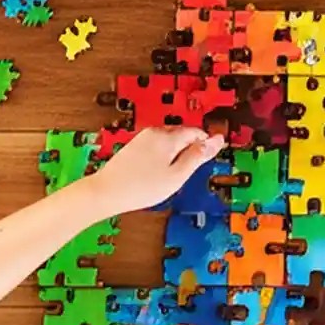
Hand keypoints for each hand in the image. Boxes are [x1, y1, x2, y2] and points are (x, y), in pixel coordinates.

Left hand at [90, 127, 225, 215]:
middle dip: (190, 148)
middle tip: (192, 170)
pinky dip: (163, 156)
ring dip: (176, 152)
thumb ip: (198, 156)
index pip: (196, 132)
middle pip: (182, 134)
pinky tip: (157, 173)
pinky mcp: (134, 146)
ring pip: (169, 140)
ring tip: (173, 174)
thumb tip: (217, 140)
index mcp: (168, 137)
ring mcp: (142, 138)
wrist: (107, 192)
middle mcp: (154, 133)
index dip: (206, 143)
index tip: (211, 155)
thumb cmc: (141, 187)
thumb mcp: (177, 175)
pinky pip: (156, 146)